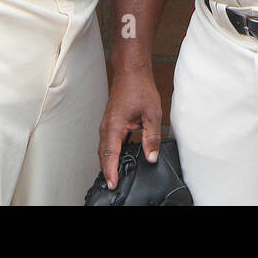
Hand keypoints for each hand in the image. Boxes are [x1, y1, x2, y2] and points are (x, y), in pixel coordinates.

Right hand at [98, 65, 162, 189]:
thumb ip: (151, 137)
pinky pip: (108, 142)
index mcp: (115, 126)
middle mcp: (107, 127)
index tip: (113, 184)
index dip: (111, 171)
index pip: (111, 155)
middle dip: (108, 171)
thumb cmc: (139, 88)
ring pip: (105, 149)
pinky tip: (119, 158)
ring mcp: (107, 125)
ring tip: (116, 177)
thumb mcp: (152, 114)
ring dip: (108, 162)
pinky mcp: (111, 123)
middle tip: (114, 186)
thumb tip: (151, 156)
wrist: (131, 72)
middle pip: (104, 155)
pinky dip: (111, 153)